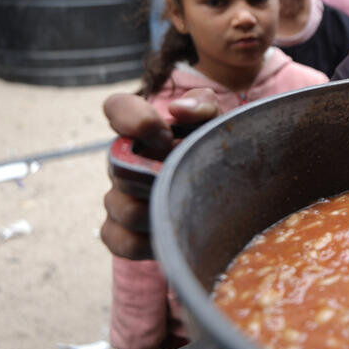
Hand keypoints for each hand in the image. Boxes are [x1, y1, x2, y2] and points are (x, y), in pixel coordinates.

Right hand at [101, 89, 219, 259]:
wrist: (230, 199)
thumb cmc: (217, 155)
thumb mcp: (219, 127)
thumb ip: (204, 106)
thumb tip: (178, 109)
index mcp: (145, 131)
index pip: (117, 107)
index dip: (133, 118)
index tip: (164, 133)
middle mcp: (124, 162)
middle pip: (121, 169)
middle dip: (158, 176)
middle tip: (190, 181)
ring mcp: (118, 198)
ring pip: (123, 209)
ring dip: (159, 211)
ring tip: (188, 209)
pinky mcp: (120, 232)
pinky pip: (120, 240)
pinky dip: (147, 242)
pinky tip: (174, 235)